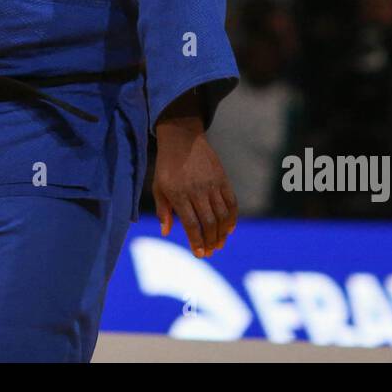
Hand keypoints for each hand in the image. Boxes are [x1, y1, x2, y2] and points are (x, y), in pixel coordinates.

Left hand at [152, 106, 237, 257]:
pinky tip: (229, 228)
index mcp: (179, 194)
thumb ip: (163, 211)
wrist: (181, 138)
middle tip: (210, 251)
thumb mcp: (158, 187)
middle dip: (211, 241)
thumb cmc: (167, 166)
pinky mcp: (222, 178)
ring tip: (219, 243)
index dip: (197, 241)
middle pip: (209, 223)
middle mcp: (197, 190)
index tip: (200, 254)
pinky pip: (231, 202)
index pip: (192, 224)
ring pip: (222, 215)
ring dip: (223, 233)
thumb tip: (166, 233)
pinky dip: (232, 218)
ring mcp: (212, 184)